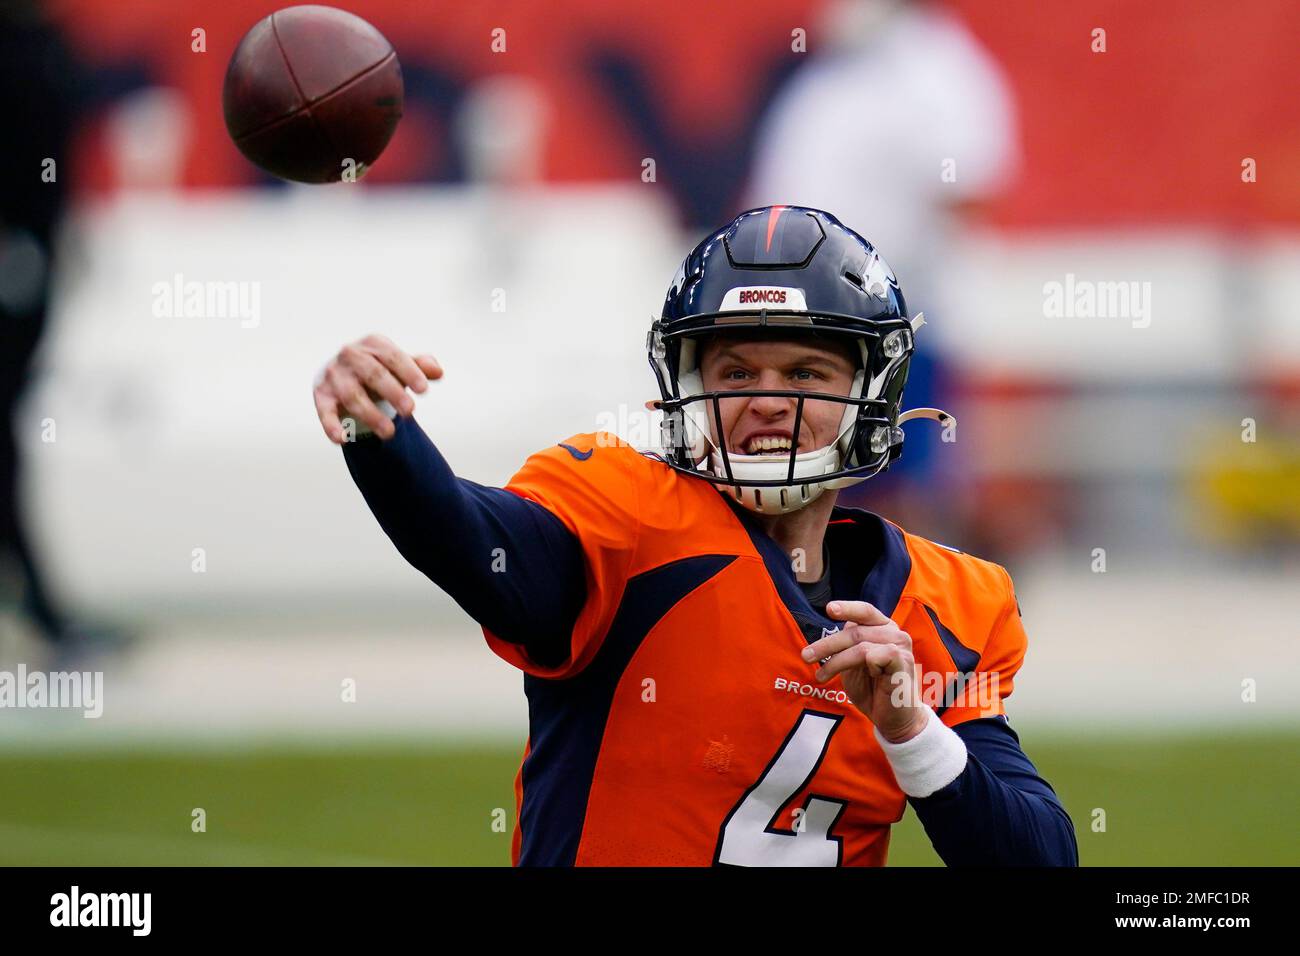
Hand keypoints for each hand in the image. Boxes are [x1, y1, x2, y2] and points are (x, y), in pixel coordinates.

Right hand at [313, 334, 442, 442]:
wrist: (344, 372)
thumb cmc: (381, 368)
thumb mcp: (401, 363)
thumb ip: (420, 365)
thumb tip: (438, 372)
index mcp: (373, 344)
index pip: (393, 356)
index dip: (409, 372)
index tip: (424, 390)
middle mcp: (350, 355)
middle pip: (373, 374)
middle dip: (392, 392)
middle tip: (410, 411)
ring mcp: (334, 375)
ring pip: (352, 396)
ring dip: (370, 415)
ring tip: (389, 433)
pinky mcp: (321, 396)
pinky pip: (325, 412)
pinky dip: (331, 426)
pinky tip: (342, 439)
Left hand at [800, 600, 929, 743]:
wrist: (894, 720)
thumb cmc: (874, 690)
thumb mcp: (854, 665)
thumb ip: (847, 646)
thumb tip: (830, 634)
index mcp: (884, 629)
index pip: (865, 611)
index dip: (847, 608)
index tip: (829, 609)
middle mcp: (895, 633)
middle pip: (855, 631)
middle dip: (827, 645)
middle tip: (806, 656)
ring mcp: (901, 647)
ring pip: (859, 646)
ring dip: (835, 662)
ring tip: (821, 676)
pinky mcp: (902, 662)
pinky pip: (873, 656)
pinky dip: (861, 667)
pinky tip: (866, 677)